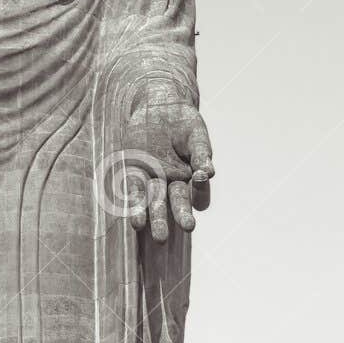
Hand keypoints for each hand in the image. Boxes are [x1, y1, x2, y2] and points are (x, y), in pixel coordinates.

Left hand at [119, 95, 213, 241]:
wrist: (158, 105)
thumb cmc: (182, 121)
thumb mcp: (195, 135)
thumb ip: (201, 154)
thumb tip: (208, 173)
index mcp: (193, 177)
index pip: (199, 195)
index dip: (201, 190)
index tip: (201, 177)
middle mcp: (174, 184)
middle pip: (179, 203)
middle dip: (181, 215)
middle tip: (188, 228)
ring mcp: (154, 180)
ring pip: (156, 203)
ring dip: (157, 219)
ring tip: (159, 237)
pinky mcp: (134, 173)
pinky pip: (135, 193)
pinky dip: (137, 207)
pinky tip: (137, 222)